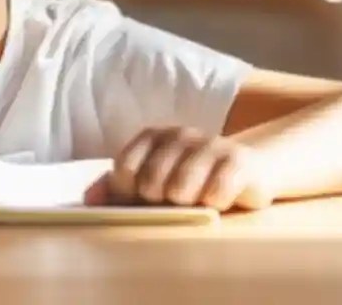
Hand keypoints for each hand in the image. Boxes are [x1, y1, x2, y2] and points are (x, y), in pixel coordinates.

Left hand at [85, 126, 274, 211]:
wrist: (252, 169)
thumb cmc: (195, 179)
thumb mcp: (155, 180)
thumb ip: (119, 188)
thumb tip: (89, 201)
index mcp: (154, 137)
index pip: (124, 168)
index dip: (129, 193)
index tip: (144, 201)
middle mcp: (179, 135)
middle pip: (150, 182)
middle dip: (160, 202)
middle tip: (177, 202)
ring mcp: (210, 144)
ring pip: (181, 189)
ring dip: (189, 205)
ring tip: (198, 201)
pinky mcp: (238, 161)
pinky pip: (215, 193)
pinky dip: (215, 204)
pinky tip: (221, 201)